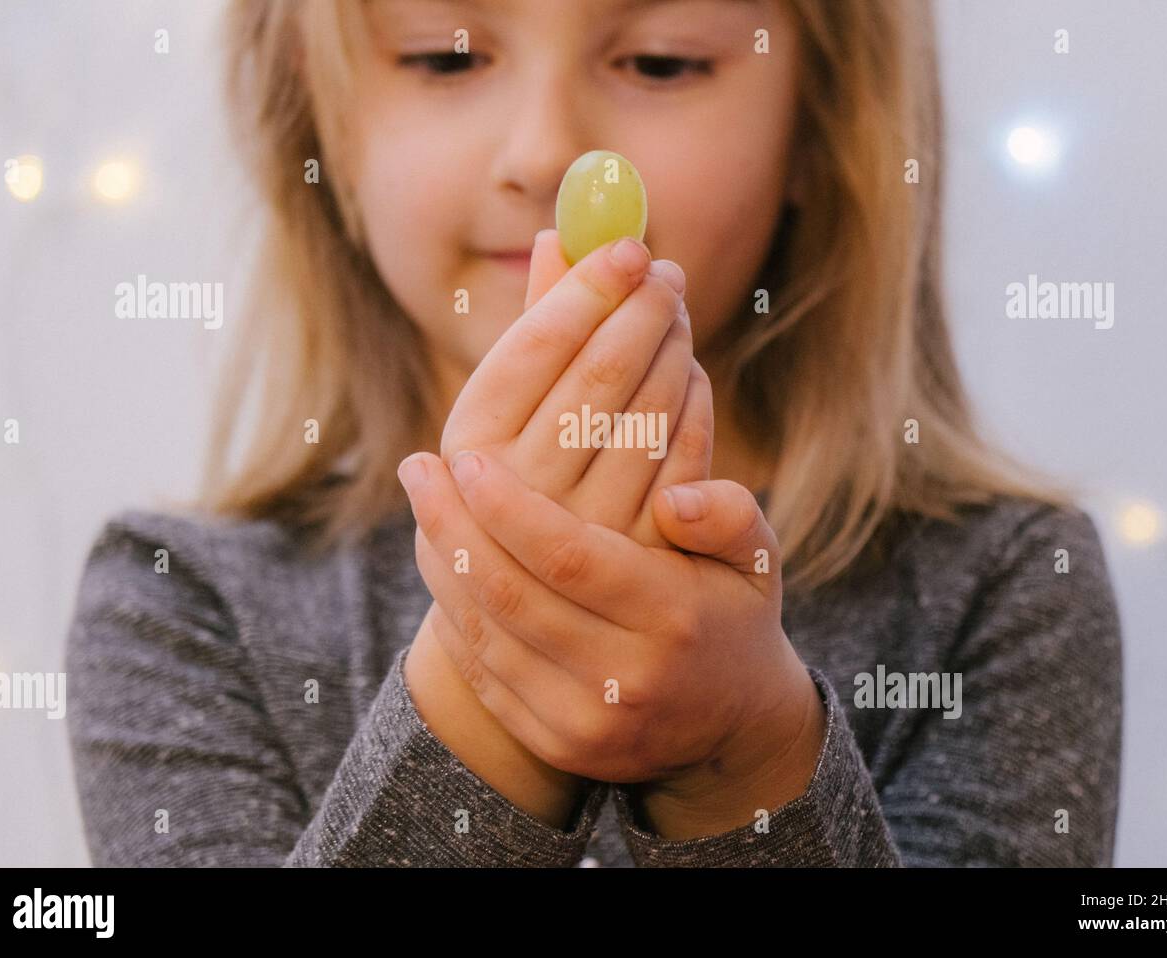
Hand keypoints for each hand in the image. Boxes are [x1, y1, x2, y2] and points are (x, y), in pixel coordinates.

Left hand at [398, 447, 826, 837]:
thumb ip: (728, 512)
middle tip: (418, 469)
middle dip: (451, 524)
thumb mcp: (756, 558)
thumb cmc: (731, 615)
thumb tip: (673, 497)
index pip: (568, 556)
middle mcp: (626, 678)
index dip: (506, 506)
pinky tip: (439, 565)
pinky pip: (483, 674)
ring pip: (486, 635)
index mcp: (673, 618)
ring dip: (440, 565)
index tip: (467, 459)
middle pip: (511, 595)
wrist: (733, 728)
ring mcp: (588, 722)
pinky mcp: (558, 745)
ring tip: (422, 506)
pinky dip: (452, 615)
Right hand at [439, 230, 705, 547]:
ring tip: (676, 316)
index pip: (539, 344)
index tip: (630, 246)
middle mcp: (519, 488)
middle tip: (667, 274)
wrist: (529, 603)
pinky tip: (690, 374)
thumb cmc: (512, 481)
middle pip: (601, 373)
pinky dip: (694, 405)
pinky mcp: (637, 552)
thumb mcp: (505, 411)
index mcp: (472, 440)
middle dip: (644, 311)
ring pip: (650, 412)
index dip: (590, 288)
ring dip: (674, 351)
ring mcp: (582, 526)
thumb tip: (560, 238)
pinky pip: (684, 459)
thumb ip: (536, 328)